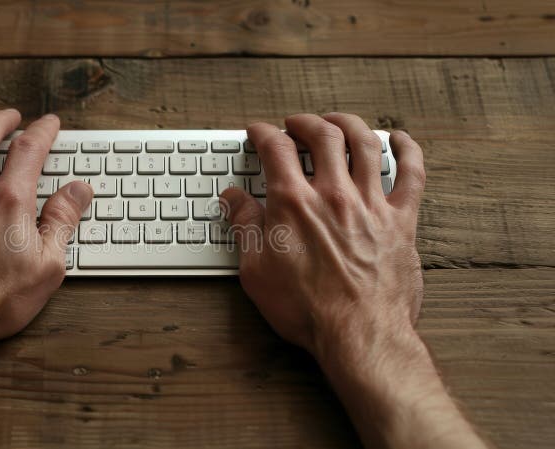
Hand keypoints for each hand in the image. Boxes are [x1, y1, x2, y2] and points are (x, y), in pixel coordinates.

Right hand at [220, 112, 424, 358]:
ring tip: (336, 121)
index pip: (276, 149)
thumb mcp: (256, 270)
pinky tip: (399, 139)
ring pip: (364, 143)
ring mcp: (371, 204)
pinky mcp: (401, 221)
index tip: (260, 132)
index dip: (265, 133)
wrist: (358, 335)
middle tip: (296, 124)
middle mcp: (333, 195)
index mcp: (294, 204)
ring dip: (348, 124)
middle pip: (322, 135)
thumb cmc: (307, 309)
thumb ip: (244, 226)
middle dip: (305, 122)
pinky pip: (411, 174)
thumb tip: (232, 199)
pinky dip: (407, 150)